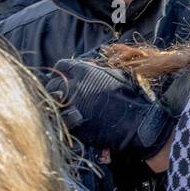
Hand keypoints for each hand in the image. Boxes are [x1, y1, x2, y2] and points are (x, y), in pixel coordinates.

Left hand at [45, 60, 175, 157]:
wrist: (136, 125)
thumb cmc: (132, 99)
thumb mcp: (118, 75)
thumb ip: (99, 70)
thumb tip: (90, 65)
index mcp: (85, 71)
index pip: (62, 66)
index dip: (63, 73)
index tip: (67, 79)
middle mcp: (75, 85)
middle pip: (53, 84)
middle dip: (57, 89)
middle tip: (64, 96)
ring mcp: (72, 105)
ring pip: (53, 102)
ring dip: (58, 105)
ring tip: (67, 109)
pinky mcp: (73, 123)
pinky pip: (59, 119)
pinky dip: (63, 120)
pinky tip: (71, 121)